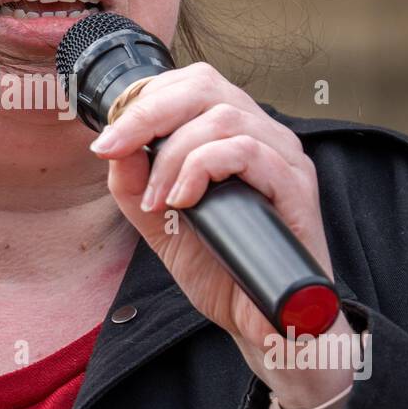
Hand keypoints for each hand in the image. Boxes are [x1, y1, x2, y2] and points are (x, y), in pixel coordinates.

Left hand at [87, 63, 356, 408]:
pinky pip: (249, 152)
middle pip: (205, 86)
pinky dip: (204, 170)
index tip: (109, 141)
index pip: (191, 84)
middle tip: (114, 150)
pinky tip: (184, 202)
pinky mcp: (299, 188)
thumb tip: (112, 145)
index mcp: (234, 134)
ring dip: (173, 157)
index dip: (145, 100)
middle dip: (148, 116)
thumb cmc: (220, 269)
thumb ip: (134, 183)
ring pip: (223, 118)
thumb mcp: (158, 222)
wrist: (260, 324)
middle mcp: (264, 136)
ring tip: (157, 200)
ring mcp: (285, 159)